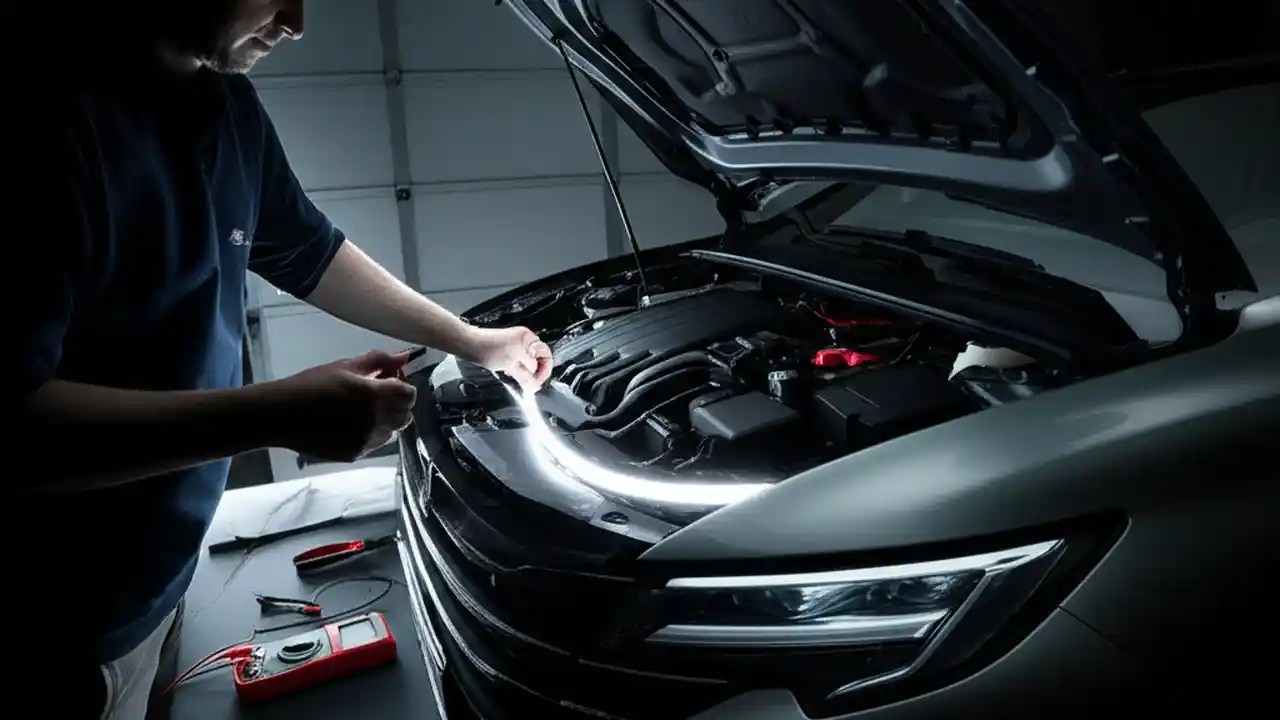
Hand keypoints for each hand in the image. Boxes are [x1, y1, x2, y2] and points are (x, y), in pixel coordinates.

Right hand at [273, 349, 417, 461]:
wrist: (281, 415)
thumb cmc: (312, 384)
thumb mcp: (345, 366)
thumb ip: (379, 360)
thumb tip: (405, 356)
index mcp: (374, 394)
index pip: (409, 394)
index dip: (403, 387)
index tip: (389, 382)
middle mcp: (374, 420)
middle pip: (405, 415)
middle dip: (397, 404)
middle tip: (377, 395)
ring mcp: (366, 441)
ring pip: (392, 432)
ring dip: (386, 421)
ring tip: (362, 411)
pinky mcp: (355, 454)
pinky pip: (375, 445)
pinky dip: (371, 435)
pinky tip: (350, 425)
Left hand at [464, 326, 552, 392]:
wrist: (469, 345)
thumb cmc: (487, 350)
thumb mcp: (510, 365)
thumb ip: (525, 377)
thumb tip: (535, 387)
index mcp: (528, 339)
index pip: (546, 356)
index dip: (544, 372)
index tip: (537, 384)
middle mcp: (525, 339)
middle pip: (538, 360)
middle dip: (534, 373)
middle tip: (529, 386)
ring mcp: (516, 343)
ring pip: (528, 363)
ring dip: (525, 372)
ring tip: (519, 379)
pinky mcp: (508, 349)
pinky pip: (519, 362)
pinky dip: (517, 369)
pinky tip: (510, 373)